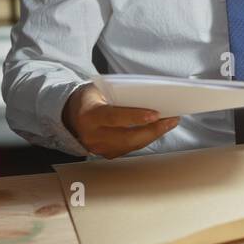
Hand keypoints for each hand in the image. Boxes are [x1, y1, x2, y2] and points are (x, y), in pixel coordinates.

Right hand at [62, 84, 179, 158]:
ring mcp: (98, 148)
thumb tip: (150, 94)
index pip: (114, 117)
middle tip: (172, 120)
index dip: (135, 117)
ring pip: (131, 145)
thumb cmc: (91, 98)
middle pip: (127, 137)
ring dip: (153, 135)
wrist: (72, 115)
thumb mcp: (99, 89)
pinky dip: (145, 139)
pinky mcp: (106, 154)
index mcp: (89, 115)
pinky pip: (130, 148)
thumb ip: (119, 93)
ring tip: (170, 123)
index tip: (155, 114)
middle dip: (153, 130)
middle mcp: (92, 135)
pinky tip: (158, 130)